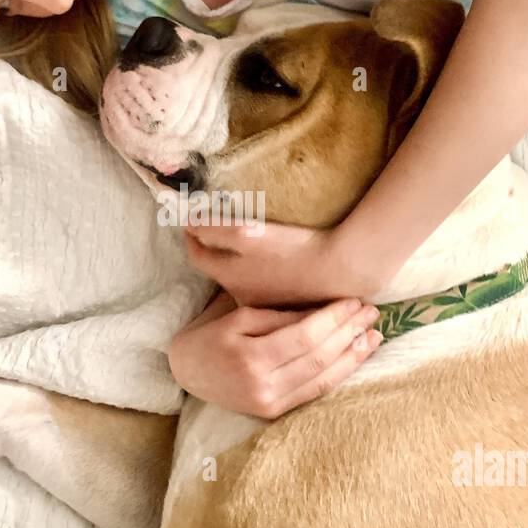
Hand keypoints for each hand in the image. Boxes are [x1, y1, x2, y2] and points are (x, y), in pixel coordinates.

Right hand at [167, 289, 382, 417]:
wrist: (186, 371)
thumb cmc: (212, 334)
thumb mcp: (240, 316)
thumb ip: (281, 317)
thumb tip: (325, 313)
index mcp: (250, 356)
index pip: (306, 336)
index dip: (335, 318)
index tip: (355, 301)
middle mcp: (262, 385)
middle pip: (319, 357)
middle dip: (350, 333)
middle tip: (372, 312)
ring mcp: (269, 403)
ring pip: (322, 378)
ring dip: (353, 356)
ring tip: (374, 336)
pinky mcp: (273, 412)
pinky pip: (314, 393)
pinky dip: (339, 375)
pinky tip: (355, 358)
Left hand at [182, 217, 379, 306]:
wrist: (339, 271)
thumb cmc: (293, 250)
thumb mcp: (247, 233)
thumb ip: (214, 228)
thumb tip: (188, 223)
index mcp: (229, 277)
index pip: (197, 257)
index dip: (191, 237)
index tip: (190, 223)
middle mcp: (242, 295)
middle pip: (219, 271)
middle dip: (214, 253)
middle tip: (215, 234)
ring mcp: (265, 303)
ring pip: (242, 282)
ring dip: (239, 266)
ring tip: (247, 249)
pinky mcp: (287, 304)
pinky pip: (266, 290)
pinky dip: (263, 277)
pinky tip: (275, 267)